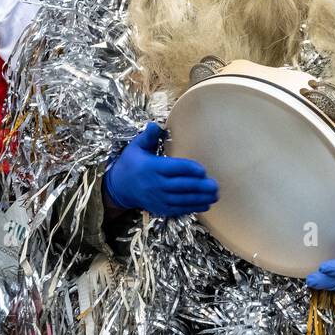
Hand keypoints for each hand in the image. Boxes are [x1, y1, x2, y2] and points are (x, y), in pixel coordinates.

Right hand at [103, 122, 218, 217]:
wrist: (119, 187)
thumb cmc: (131, 163)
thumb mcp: (136, 147)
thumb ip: (148, 137)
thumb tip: (154, 125)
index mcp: (151, 167)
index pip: (174, 168)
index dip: (189, 169)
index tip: (203, 170)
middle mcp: (155, 184)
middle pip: (181, 186)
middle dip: (199, 187)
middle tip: (215, 185)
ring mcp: (158, 198)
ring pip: (182, 199)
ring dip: (200, 198)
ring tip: (215, 195)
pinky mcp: (160, 208)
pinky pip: (179, 209)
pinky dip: (193, 207)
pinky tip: (205, 204)